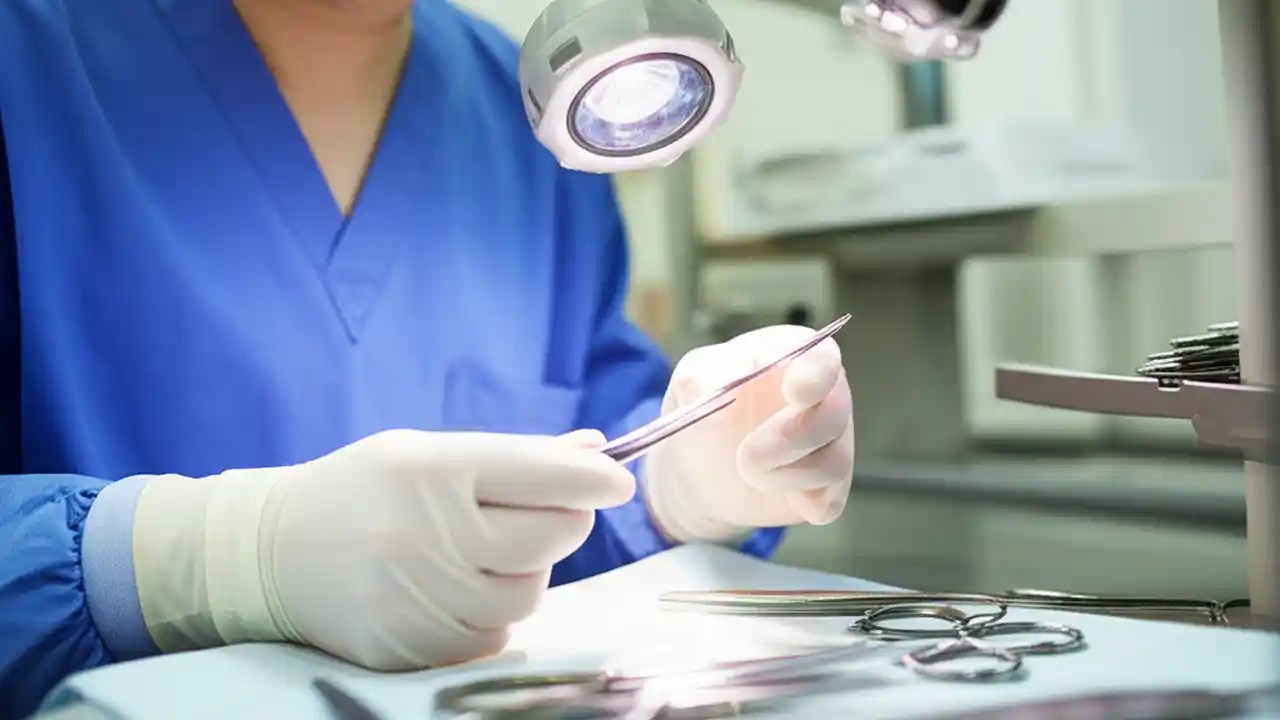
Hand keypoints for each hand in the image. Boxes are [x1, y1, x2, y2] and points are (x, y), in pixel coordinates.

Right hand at [130, 429, 632, 669]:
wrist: (271, 555)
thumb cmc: (365, 491)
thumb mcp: (427, 452)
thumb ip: (514, 456)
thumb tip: (595, 450)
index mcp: (434, 469)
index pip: (544, 472)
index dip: (593, 476)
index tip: (615, 480)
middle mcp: (431, 533)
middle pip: (553, 535)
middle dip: (563, 520)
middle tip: (538, 511)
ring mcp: (422, 598)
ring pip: (531, 591)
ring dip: (524, 569)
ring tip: (479, 551)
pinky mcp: (415, 648)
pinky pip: (496, 634)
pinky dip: (491, 611)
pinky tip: (453, 588)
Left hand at [644, 325, 853, 542]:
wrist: (697, 465)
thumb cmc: (705, 406)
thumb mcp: (692, 380)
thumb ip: (702, 376)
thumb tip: (721, 388)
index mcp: (797, 358)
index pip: (822, 358)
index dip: (815, 375)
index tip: (796, 391)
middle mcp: (826, 397)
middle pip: (834, 414)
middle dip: (790, 437)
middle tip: (747, 456)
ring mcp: (832, 443)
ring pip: (833, 463)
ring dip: (782, 474)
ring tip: (746, 469)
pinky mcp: (828, 488)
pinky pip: (828, 501)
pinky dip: (798, 502)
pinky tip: (771, 490)